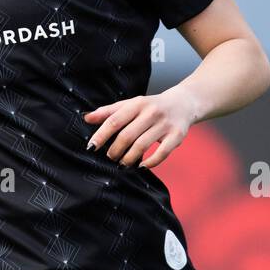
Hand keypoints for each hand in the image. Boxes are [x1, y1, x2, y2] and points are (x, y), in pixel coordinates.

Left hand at [81, 87, 199, 169]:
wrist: (183, 103)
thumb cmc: (151, 106)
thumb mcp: (131, 104)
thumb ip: (109, 111)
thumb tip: (86, 118)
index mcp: (137, 103)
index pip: (114, 120)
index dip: (101, 135)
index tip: (92, 147)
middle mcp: (151, 112)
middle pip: (127, 135)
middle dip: (115, 150)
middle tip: (110, 157)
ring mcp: (165, 124)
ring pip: (142, 146)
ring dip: (129, 158)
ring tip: (122, 163)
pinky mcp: (177, 136)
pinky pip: (162, 153)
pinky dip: (150, 162)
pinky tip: (142, 166)